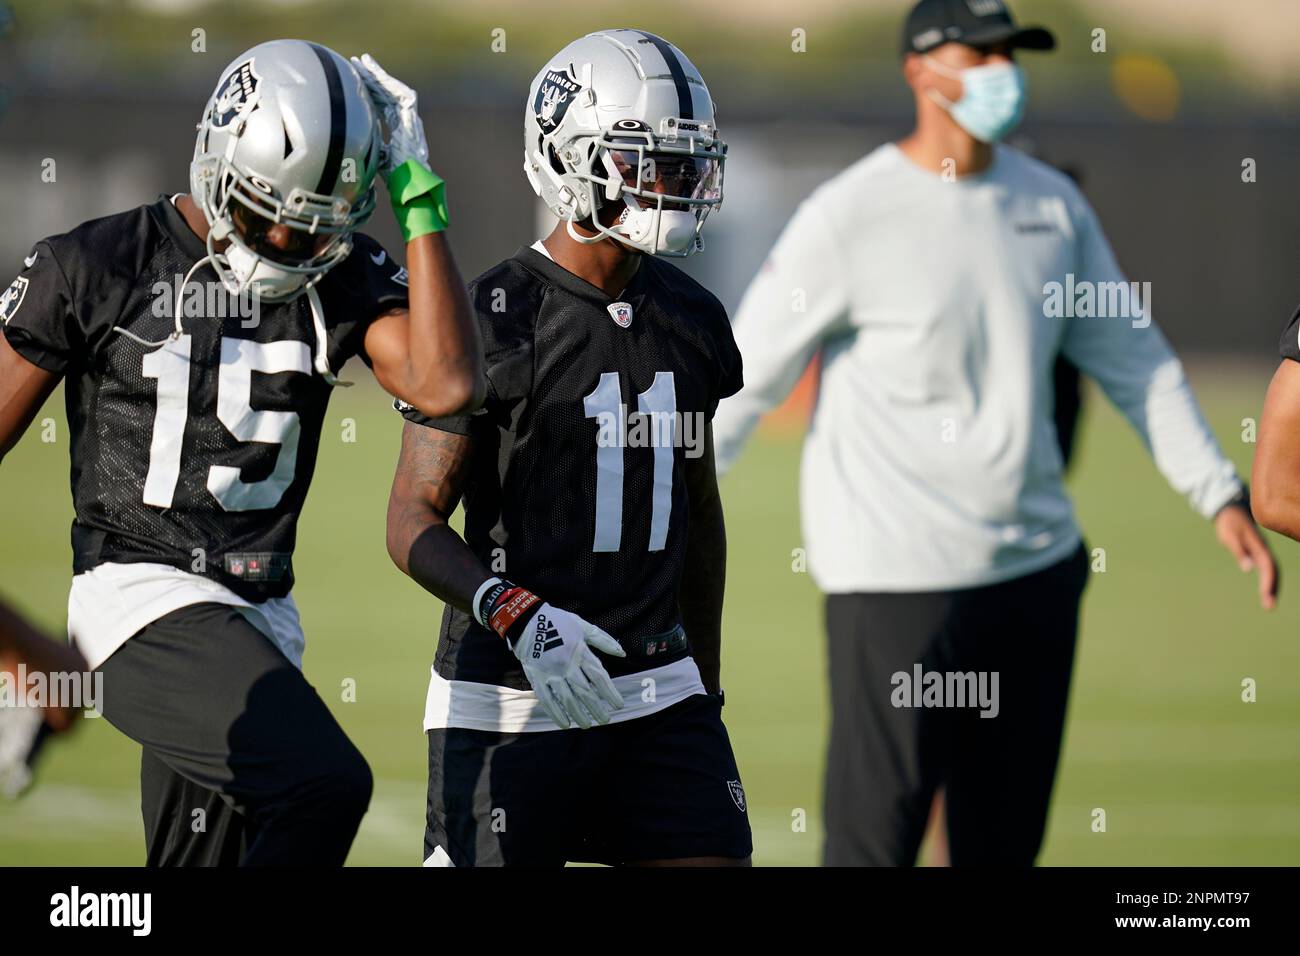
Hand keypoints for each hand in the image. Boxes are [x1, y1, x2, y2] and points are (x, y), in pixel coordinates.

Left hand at [350, 53, 428, 176]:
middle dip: (371, 77)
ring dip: (378, 75)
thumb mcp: (376, 154)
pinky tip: (378, 75)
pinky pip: (405, 97)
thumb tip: (351, 136)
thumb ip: (368, 142)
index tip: (355, 77)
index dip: (369, 89)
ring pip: (393, 90)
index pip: (381, 102)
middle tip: (355, 62)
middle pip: (386, 93)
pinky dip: (392, 85)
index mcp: (397, 128)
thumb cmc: (395, 177)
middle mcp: (404, 121)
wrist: (411, 186)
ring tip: (364, 62)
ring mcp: (410, 120)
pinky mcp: (414, 121)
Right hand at [509, 603, 625, 729]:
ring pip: (567, 699)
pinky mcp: (536, 678)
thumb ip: (602, 640)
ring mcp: (551, 673)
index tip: (618, 705)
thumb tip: (622, 652)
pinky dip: (555, 713)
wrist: (526, 620)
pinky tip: (565, 723)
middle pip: (585, 692)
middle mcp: (567, 665)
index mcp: (580, 652)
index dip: (610, 692)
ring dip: (579, 714)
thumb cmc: (557, 622)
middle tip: (605, 720)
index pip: (599, 676)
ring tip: (587, 724)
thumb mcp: (582, 626)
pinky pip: (547, 700)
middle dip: (596, 708)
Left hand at [1213, 503, 1277, 609]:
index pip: (1268, 566)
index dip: (1269, 582)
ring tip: (1269, 604)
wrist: (1230, 510)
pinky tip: (1267, 590)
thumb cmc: (1228, 524)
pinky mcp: (1259, 551)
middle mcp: (1264, 549)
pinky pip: (1268, 567)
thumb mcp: (1230, 537)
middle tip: (1269, 607)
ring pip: (1272, 570)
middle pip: (1273, 571)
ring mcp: (1263, 550)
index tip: (1266, 596)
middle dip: (1273, 588)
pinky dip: (1269, 579)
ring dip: (1272, 586)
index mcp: (1259, 546)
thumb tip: (1248, 568)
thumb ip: (1239, 551)